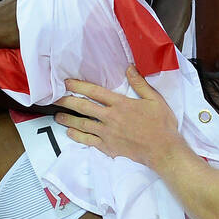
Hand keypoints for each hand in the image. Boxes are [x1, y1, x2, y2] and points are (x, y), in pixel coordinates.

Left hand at [53, 65, 177, 167]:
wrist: (163, 150)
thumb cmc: (162, 125)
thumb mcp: (155, 99)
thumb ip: (140, 84)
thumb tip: (129, 68)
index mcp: (121, 104)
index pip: (95, 92)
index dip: (79, 86)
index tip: (67, 82)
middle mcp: (110, 117)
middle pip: (84, 107)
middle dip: (67, 101)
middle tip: (55, 98)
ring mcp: (107, 133)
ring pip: (83, 124)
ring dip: (68, 119)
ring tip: (57, 116)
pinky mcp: (108, 147)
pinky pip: (88, 141)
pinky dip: (77, 137)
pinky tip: (70, 133)